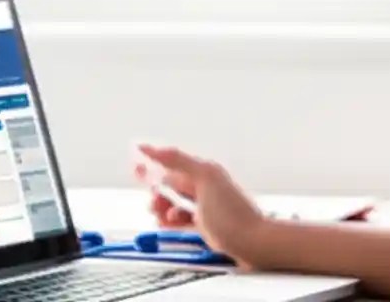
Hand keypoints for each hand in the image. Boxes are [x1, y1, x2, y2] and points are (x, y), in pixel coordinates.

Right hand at [133, 143, 266, 267]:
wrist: (254, 243)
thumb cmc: (232, 213)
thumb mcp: (204, 179)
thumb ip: (178, 160)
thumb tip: (152, 147)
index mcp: (205, 171)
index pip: (172, 162)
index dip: (153, 163)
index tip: (135, 165)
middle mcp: (206, 186)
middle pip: (171, 185)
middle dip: (157, 192)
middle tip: (155, 204)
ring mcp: (206, 206)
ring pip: (174, 203)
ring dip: (163, 209)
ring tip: (163, 216)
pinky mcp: (207, 225)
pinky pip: (182, 220)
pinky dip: (172, 222)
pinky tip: (170, 225)